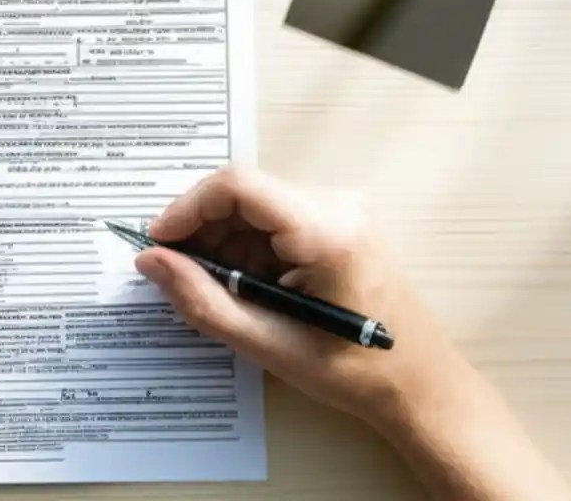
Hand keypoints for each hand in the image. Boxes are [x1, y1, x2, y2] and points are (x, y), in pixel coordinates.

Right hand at [137, 166, 570, 499]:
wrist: (420, 384)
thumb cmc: (354, 372)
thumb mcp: (267, 342)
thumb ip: (201, 299)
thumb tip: (151, 262)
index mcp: (326, 231)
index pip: (237, 186)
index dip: (186, 208)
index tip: (157, 244)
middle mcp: (337, 206)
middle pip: (242, 193)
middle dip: (200, 230)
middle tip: (176, 274)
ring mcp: (342, 210)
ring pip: (253, 206)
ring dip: (221, 241)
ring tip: (216, 290)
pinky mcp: (339, 222)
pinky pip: (273, 218)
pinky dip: (246, 247)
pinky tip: (244, 286)